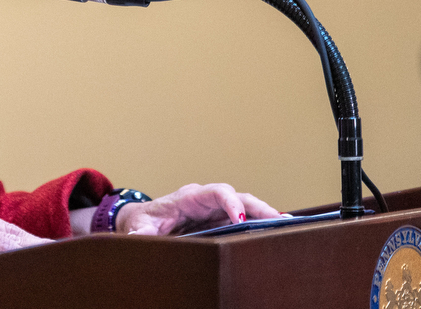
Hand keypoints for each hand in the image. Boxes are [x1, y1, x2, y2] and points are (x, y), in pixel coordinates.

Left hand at [115, 183, 279, 235]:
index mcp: (189, 197)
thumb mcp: (141, 226)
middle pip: (237, 196)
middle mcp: (206, 200)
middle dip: (258, 207)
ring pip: (245, 207)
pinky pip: (244, 219)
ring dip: (264, 214)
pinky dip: (260, 223)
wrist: (145, 221)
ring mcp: (216, 210)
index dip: (230, 202)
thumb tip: (138, 235)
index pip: (215, 192)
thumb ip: (142, 231)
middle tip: (279, 219)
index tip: (242, 218)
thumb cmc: (145, 220)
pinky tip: (276, 231)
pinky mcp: (220, 221)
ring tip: (287, 225)